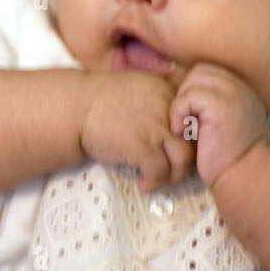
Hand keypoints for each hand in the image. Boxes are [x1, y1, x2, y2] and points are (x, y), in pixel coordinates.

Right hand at [80, 71, 195, 193]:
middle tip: (173, 168)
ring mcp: (155, 127)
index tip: (177, 147)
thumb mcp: (137, 86)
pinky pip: (160, 172)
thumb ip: (158, 98)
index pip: (194, 116)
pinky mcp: (142, 146)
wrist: (75, 106)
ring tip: (161, 179)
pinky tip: (143, 184)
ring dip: (174, 175)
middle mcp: (166, 107)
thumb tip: (176, 121)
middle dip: (185, 159)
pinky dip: (154, 183)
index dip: (189, 136)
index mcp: (165, 90)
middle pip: (193, 139)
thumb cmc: (100, 99)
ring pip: (183, 159)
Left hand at [169, 63, 268, 188]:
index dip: (194, 89)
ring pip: (193, 79)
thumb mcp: (227, 124)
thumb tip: (186, 94)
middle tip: (186, 120)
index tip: (190, 115)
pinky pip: (188, 96)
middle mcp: (240, 87)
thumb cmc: (232, 159)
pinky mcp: (220, 105)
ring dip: (182, 102)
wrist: (247, 178)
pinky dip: (179, 113)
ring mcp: (232, 93)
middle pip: (200, 71)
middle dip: (187, 93)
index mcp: (242, 90)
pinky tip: (183, 132)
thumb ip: (214, 105)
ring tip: (184, 126)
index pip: (209, 72)